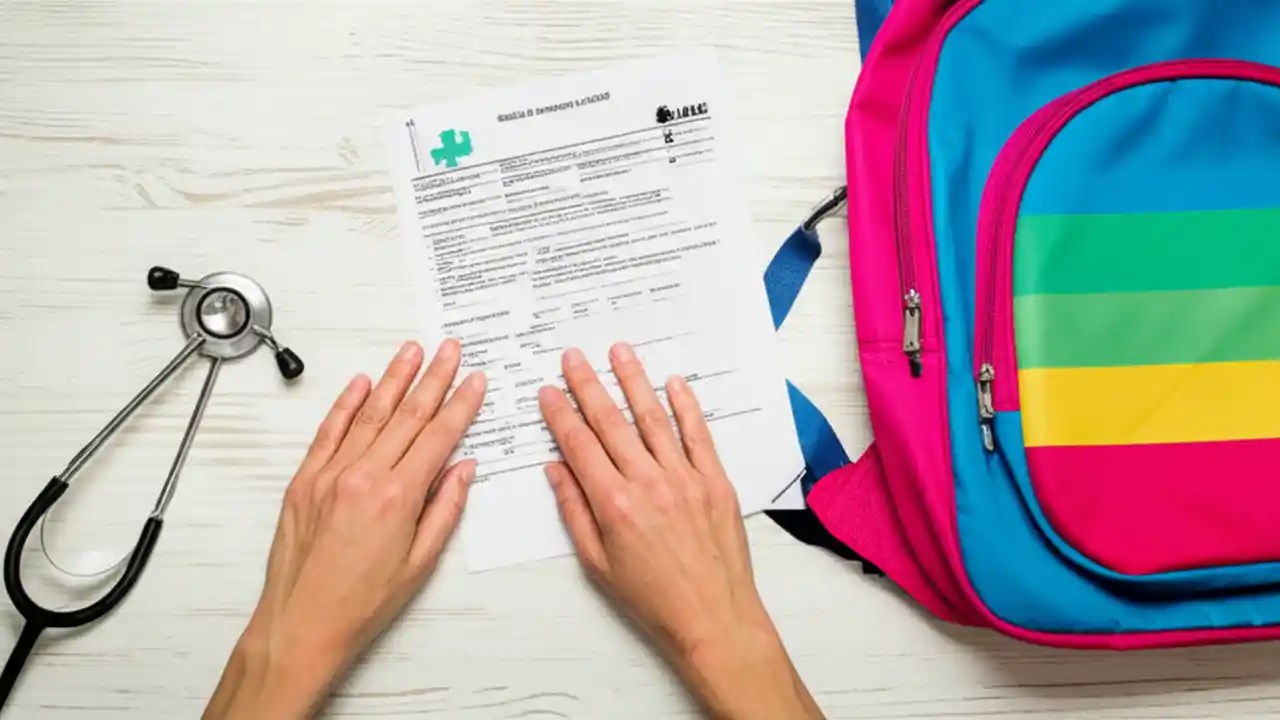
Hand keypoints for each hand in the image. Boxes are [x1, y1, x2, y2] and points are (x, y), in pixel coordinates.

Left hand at [205, 340, 485, 719]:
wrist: (302, 624)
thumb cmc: (360, 603)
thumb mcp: (420, 562)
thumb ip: (445, 509)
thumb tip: (462, 469)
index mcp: (398, 497)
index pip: (438, 436)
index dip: (461, 404)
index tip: (474, 380)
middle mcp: (363, 476)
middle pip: (407, 414)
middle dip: (434, 378)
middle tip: (450, 350)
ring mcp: (330, 474)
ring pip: (369, 414)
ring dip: (394, 378)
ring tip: (412, 352)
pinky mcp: (305, 480)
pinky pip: (329, 431)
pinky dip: (346, 404)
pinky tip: (361, 383)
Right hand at [538, 343, 821, 719]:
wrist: (712, 616)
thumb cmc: (653, 598)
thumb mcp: (598, 564)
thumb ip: (575, 512)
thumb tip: (557, 470)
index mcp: (614, 504)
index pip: (579, 446)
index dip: (560, 415)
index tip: (548, 391)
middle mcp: (648, 483)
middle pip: (611, 423)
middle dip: (588, 385)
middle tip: (573, 356)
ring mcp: (685, 479)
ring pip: (654, 419)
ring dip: (634, 381)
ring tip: (619, 351)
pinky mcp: (715, 482)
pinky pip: (698, 435)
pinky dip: (685, 407)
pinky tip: (674, 383)